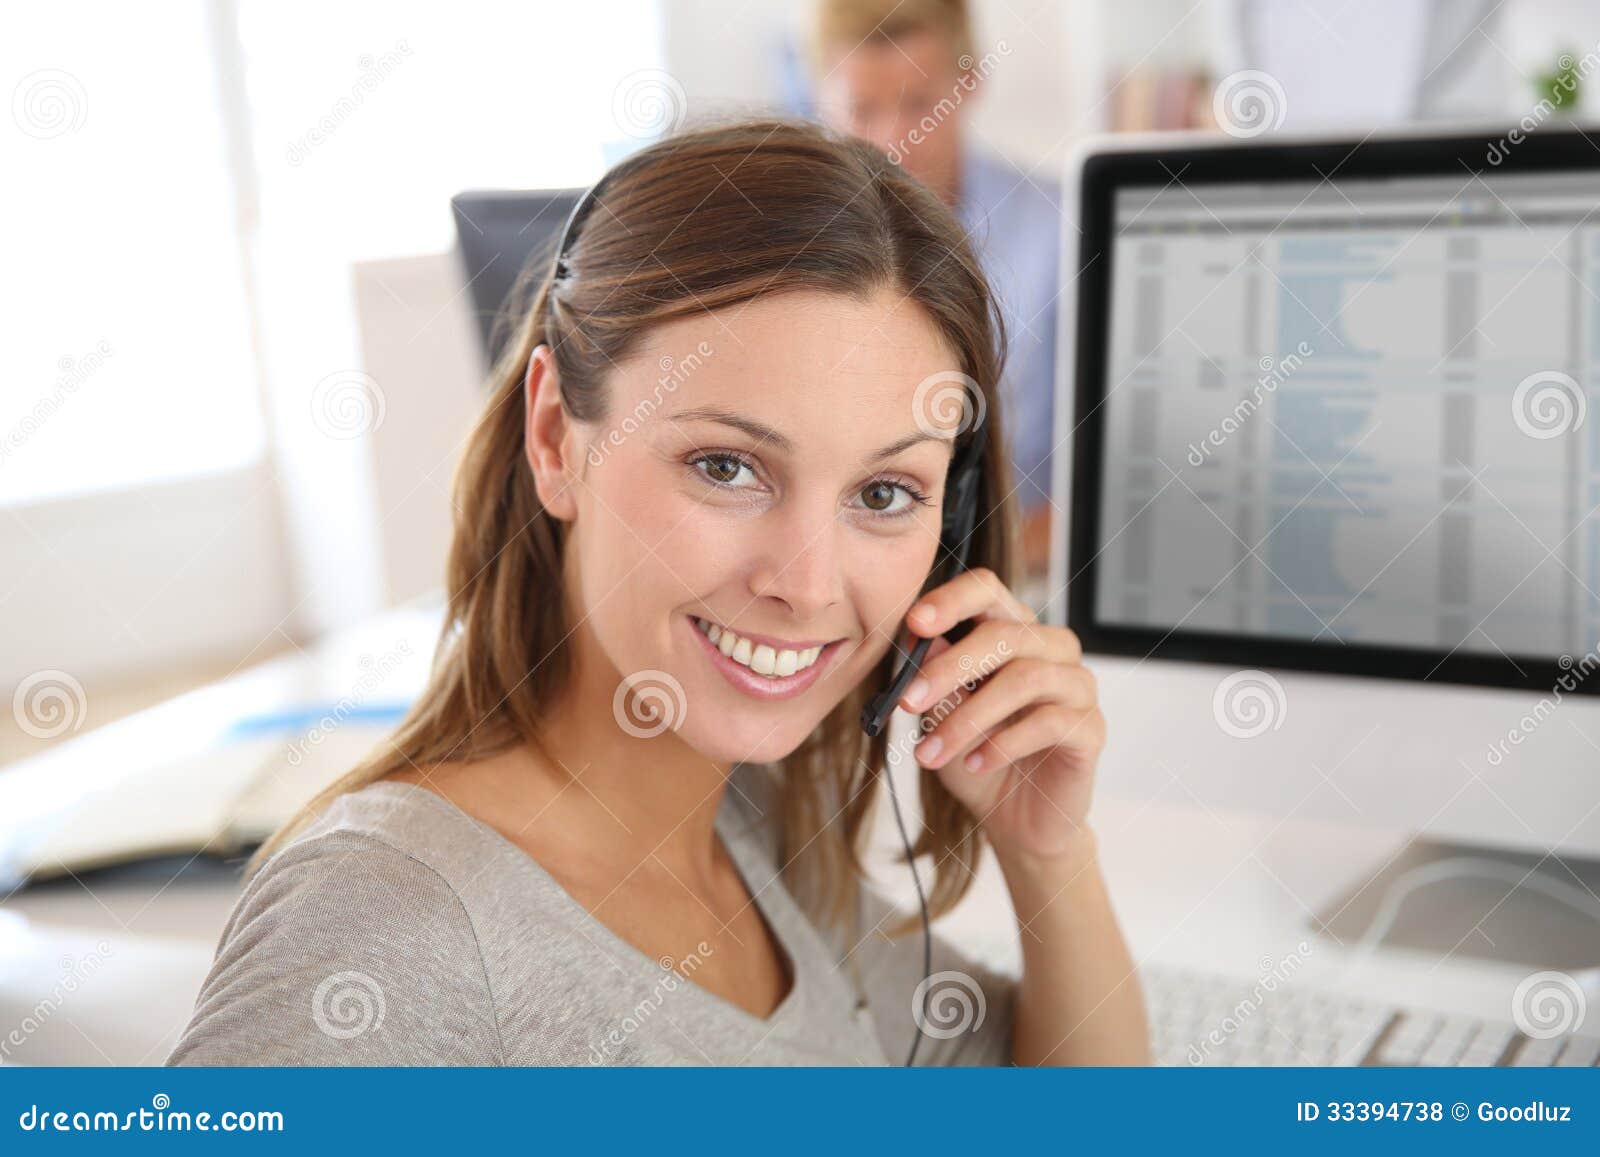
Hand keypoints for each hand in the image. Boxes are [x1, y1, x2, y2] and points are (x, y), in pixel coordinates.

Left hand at [893, 567, 1103, 866]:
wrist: (1013, 818)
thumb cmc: (976, 755)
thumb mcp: (941, 715)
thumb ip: (936, 675)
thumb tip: (922, 640)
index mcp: (1012, 630)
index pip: (988, 590)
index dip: (952, 600)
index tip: (915, 624)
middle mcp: (1051, 648)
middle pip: (1005, 634)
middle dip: (949, 668)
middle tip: (909, 701)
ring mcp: (1077, 686)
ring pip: (1025, 679)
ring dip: (968, 717)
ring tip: (931, 752)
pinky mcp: (1091, 727)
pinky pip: (1049, 723)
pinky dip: (1002, 744)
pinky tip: (974, 763)